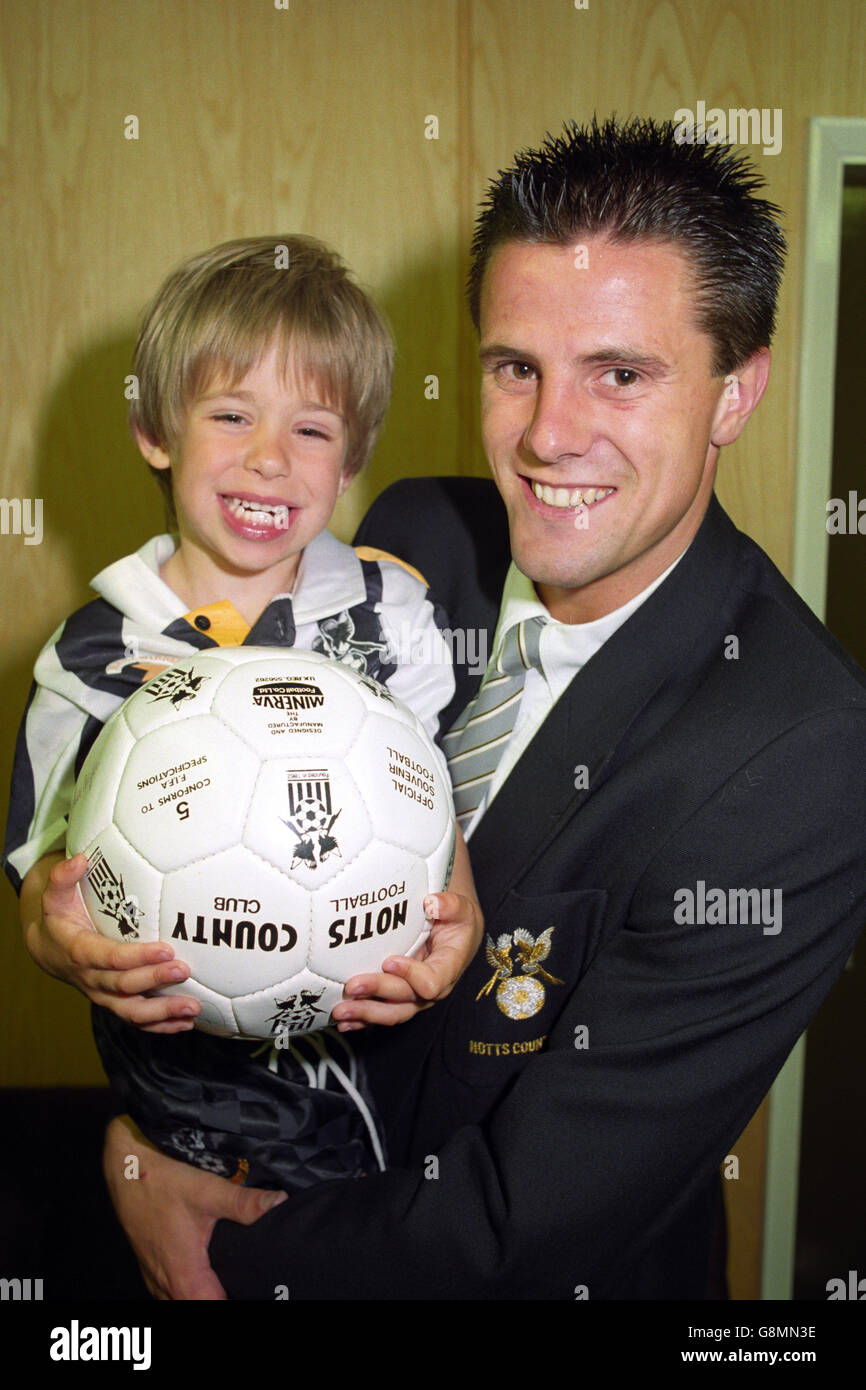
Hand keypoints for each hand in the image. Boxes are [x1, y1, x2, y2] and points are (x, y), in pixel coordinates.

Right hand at [21, 852, 200, 1032]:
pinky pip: (137, 1021)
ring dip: (163, 1013)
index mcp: (80, 952)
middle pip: (125, 986)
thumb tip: (79, 859)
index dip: (138, 957)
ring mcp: (103, 995)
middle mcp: (92, 979)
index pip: (110, 958)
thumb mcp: (55, 896)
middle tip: (185, 970)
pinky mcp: (114, 1003)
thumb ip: (62, 877)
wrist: (49, 951)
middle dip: (155, 980)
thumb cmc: (60, 917)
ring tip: (193, 1009)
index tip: (166, 947)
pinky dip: (161, 1026)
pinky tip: (187, 1023)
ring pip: (132, 1011)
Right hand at [103, 1115, 286, 1299]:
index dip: (236, 1300)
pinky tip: (202, 1278)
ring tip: (228, 1283)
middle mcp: (166, 1283)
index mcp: (184, 1274)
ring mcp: (154, 1276)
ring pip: (180, 1302)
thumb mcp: (207, 1190)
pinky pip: (168, 1293)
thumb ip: (243, 1203)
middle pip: (198, 1306)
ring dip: (202, 1297)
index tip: (255, 1291)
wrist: (125, 1169)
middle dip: (221, 1298)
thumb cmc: (161, 1182)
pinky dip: (186, 1292)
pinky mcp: (150, 1266)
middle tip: (247, 1284)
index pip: (214, 1307)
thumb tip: (278, 1203)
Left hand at [332, 888, 482, 1030]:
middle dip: (377, 992)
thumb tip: (432, 903)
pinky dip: (362, 1019)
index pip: (431, 981)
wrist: (456, 937)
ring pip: (392, 1012)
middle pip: (405, 999)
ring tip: (339, 1012)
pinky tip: (344, 1022)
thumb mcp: (461, 908)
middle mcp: (434, 988)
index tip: (389, 961)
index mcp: (449, 968)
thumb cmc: (457, 921)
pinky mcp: (402, 999)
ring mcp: (416, 996)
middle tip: (352, 986)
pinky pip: (383, 1012)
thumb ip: (451, 905)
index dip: (410, 974)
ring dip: (365, 1013)